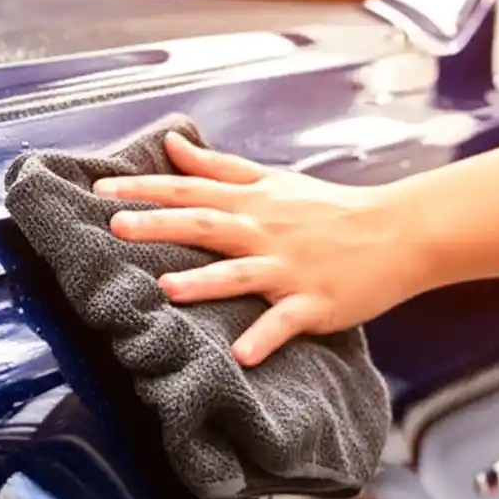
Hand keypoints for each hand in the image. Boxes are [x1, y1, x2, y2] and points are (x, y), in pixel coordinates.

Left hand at [93, 133, 428, 365]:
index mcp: (252, 203)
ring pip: (241, 273)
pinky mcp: (314, 302)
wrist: (398, 231)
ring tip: (166, 288)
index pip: (189, 189)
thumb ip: (217, 166)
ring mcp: (289, 268)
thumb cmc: (329, 208)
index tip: (99, 190)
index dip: (143, 189)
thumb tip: (171, 143)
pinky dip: (265, 337)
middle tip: (114, 225)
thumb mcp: (272, 179)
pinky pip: (285, 321)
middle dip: (159, 225)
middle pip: (205, 224)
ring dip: (205, 282)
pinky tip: (241, 355)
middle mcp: (264, 232)